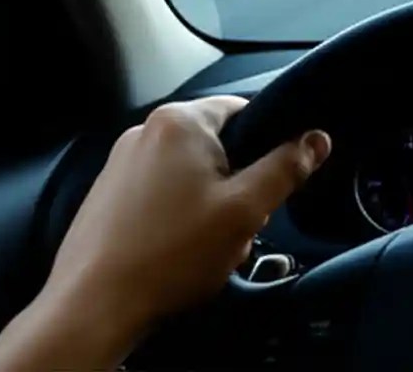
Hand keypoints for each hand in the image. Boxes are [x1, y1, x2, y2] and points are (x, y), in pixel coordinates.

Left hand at [0, 96, 330, 371]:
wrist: (95, 304)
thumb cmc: (171, 253)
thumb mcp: (245, 210)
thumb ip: (286, 169)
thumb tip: (316, 139)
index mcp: (180, 122)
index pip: (245, 109)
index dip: (270, 144)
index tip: (275, 181)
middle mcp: (145, 132)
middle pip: (218, 146)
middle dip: (238, 184)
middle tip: (241, 223)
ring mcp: (121, 163)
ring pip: (191, 174)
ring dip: (211, 205)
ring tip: (208, 244)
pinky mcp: (109, 194)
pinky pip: (162, 194)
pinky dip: (179, 217)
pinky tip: (179, 250)